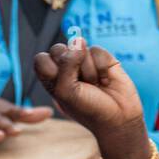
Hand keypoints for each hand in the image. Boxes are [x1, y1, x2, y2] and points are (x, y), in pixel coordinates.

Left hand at [34, 39, 149, 158]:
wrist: (118, 118)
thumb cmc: (88, 109)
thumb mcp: (67, 92)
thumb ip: (66, 64)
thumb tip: (79, 41)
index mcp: (51, 77)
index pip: (40, 59)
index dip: (52, 69)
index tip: (63, 86)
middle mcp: (65, 66)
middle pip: (57, 49)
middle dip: (70, 68)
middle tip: (81, 86)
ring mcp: (84, 60)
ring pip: (79, 48)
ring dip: (88, 70)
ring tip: (95, 85)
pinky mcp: (102, 57)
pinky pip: (97, 50)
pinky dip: (101, 68)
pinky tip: (105, 81)